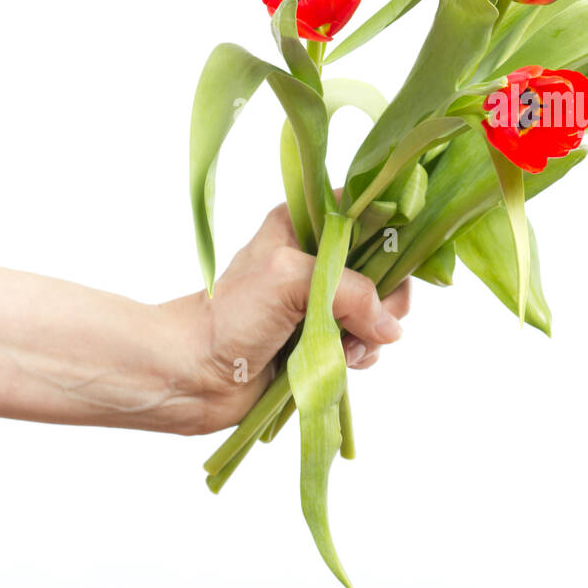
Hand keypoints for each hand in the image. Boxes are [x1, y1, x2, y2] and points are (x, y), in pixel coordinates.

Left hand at [174, 205, 409, 432]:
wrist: (193, 376)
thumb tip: (389, 327)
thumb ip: (351, 291)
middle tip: (366, 321)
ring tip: (345, 348)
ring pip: (381, 309)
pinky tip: (341, 362)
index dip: (390, 234)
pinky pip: (368, 341)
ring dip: (372, 333)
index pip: (367, 212)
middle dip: (385, 298)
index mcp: (305, 225)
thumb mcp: (289, 280)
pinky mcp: (325, 339)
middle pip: (386, 267)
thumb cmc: (229, 317)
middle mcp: (319, 258)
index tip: (394, 264)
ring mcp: (324, 301)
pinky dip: (363, 354)